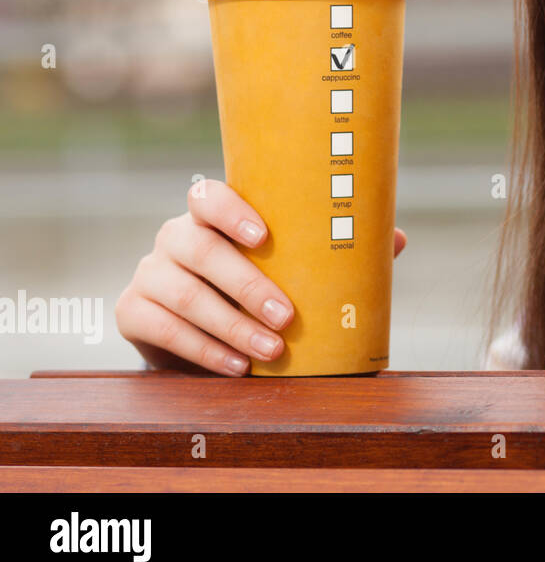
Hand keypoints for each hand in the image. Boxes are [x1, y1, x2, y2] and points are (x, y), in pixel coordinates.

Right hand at [115, 178, 406, 375]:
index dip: (232, 210)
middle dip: (247, 285)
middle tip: (287, 316)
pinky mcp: (133, 313)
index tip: (265, 236)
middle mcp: (175, 236)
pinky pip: (162, 330)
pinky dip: (203, 351)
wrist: (206, 334)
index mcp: (211, 215)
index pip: (208, 195)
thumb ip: (335, 250)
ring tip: (271, 350)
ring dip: (231, 326)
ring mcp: (148, 273)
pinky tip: (238, 366)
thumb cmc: (260, 287)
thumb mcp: (293, 267)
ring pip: (184, 294)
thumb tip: (395, 238)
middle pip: (199, 249)